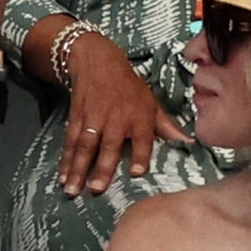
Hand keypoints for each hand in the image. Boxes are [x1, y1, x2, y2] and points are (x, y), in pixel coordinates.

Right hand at [60, 34, 188, 195]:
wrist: (97, 62)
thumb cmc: (129, 86)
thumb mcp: (152, 102)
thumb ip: (167, 126)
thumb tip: (189, 144)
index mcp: (139, 116)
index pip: (142, 139)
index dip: (139, 156)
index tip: (135, 174)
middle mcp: (116, 118)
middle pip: (108, 145)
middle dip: (101, 167)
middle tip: (96, 189)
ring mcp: (93, 118)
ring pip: (84, 146)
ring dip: (77, 168)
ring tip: (71, 189)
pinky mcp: (76, 117)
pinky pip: (69, 141)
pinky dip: (65, 158)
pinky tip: (62, 174)